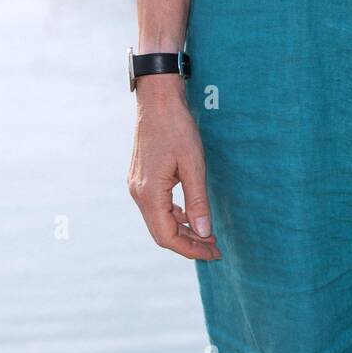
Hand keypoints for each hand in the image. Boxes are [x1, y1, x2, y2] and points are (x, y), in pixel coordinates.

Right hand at [128, 83, 220, 260]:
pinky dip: (174, 215)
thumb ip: (198, 201)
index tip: (214, 253)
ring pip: (158, 220)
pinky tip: (191, 214)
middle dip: (188, 243)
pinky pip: (157, 206)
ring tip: (207, 233)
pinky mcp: (140, 178)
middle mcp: (138, 193)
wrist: (157, 99)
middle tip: (214, 248)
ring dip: (182, 229)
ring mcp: (137, 185)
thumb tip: (204, 233)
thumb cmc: (176, 128)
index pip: (167, 236)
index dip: (191, 249)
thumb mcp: (193, 164)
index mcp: (149, 193)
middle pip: (161, 232)